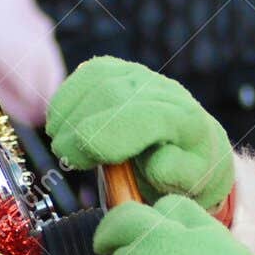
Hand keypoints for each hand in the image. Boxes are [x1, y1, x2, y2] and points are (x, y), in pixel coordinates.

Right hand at [46, 56, 233, 208]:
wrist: (193, 147)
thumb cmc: (186, 171)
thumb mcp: (188, 183)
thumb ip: (175, 174)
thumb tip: (156, 159)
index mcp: (185, 119)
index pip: (140, 118)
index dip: (100, 138)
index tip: (75, 161)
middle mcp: (166, 90)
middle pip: (112, 95)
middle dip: (78, 127)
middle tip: (63, 159)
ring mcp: (143, 76)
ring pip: (97, 80)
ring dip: (69, 112)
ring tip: (61, 143)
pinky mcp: (123, 70)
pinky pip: (90, 72)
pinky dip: (69, 96)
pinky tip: (62, 123)